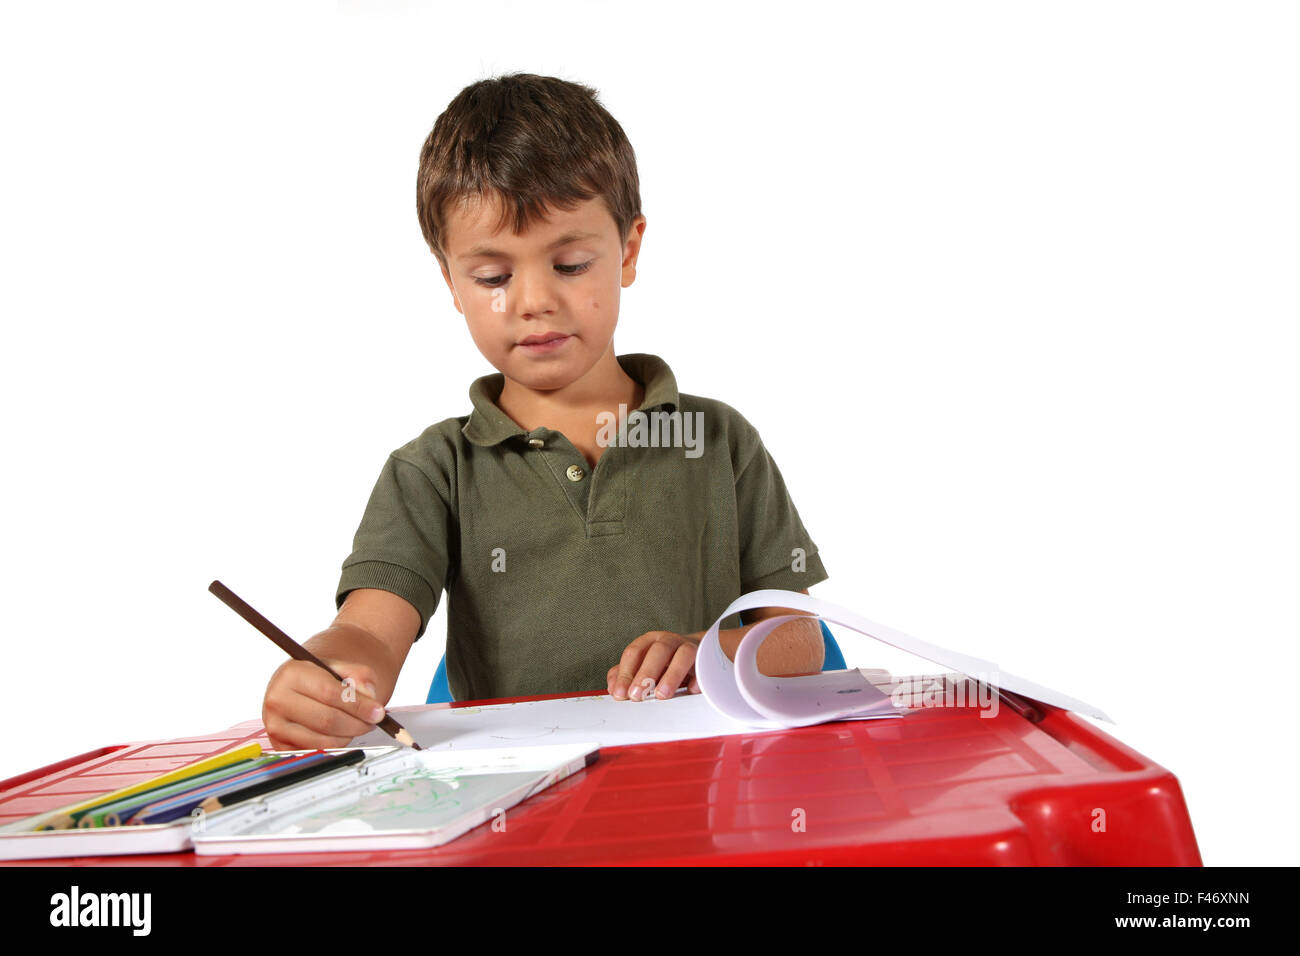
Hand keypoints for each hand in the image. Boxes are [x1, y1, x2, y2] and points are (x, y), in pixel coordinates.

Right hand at [261, 658, 387, 750]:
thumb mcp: (344, 667)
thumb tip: (369, 697)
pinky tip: (341, 733)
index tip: (378, 712)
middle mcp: (277, 699)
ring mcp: (274, 724)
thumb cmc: (325, 676)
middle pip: (326, 720)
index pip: (329, 693)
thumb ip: (361, 676)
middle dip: (356, 724)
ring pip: (321, 740)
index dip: (358, 705)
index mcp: (291, 673)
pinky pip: (314, 751)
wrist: (303, 684)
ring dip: (347, 736)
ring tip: (358, 725)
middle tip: (373, 722)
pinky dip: (334, 745)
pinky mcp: (278, 744)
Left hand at [607, 630, 701, 700]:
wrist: (696, 653)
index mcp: (649, 641)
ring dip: (672, 675)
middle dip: (646, 674)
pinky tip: (691, 690)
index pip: (634, 653)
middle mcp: (668, 641)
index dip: (626, 673)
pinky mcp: (706, 658)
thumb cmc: (664, 662)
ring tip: (662, 695)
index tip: (621, 694)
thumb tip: (615, 689)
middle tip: (637, 696)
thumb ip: (625, 675)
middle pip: (657, 651)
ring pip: (682, 655)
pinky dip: (698, 678)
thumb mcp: (641, 666)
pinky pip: (704, 666)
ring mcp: (689, 647)